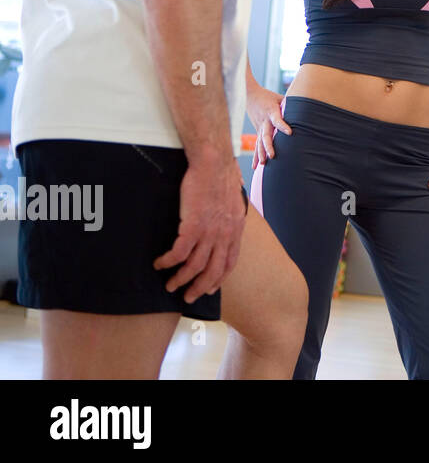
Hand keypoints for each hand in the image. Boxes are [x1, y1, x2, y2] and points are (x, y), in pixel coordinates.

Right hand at [154, 158, 244, 301]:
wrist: (214, 164)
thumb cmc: (221, 178)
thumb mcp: (233, 202)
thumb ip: (230, 216)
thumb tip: (226, 221)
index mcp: (235, 230)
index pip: (230, 262)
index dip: (219, 278)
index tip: (211, 289)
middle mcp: (225, 235)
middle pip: (213, 271)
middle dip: (200, 288)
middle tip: (188, 297)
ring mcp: (209, 232)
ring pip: (195, 266)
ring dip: (180, 279)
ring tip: (169, 285)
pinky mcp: (193, 227)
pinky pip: (178, 253)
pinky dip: (168, 262)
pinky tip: (159, 264)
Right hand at [246, 83, 290, 164]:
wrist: (250, 96)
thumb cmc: (270, 97)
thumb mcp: (280, 98)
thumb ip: (291, 104)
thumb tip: (308, 108)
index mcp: (271, 112)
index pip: (277, 120)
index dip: (283, 126)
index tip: (290, 133)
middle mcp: (264, 121)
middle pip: (265, 135)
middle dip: (269, 146)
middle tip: (273, 155)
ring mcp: (260, 128)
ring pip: (259, 142)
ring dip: (261, 153)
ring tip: (264, 163)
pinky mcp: (258, 131)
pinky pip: (257, 145)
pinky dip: (256, 156)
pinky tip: (256, 166)